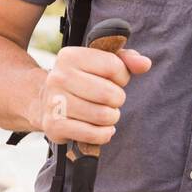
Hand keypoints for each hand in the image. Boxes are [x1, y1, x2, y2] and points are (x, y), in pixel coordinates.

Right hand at [36, 43, 151, 145]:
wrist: (46, 102)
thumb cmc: (84, 80)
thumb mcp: (102, 62)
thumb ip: (127, 60)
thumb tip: (145, 64)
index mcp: (70, 56)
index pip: (114, 66)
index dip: (122, 77)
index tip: (114, 80)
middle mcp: (58, 77)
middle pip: (110, 94)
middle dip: (117, 99)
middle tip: (110, 100)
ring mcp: (54, 102)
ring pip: (103, 116)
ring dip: (111, 117)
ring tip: (104, 113)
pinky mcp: (54, 126)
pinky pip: (93, 134)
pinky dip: (103, 134)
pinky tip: (100, 128)